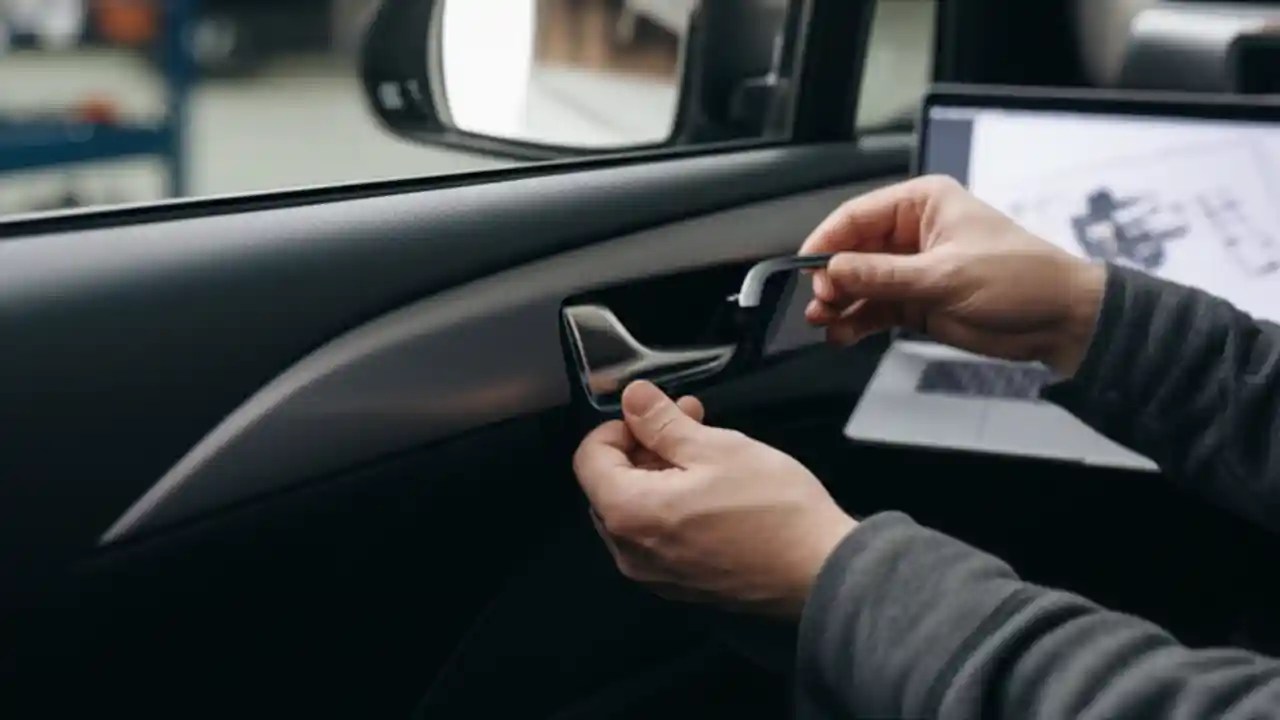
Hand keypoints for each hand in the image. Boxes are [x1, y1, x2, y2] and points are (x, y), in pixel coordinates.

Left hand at [573, 381, 856, 617]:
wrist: (820, 573)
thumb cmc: (770, 505)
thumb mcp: (715, 447)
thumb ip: (662, 422)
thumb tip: (630, 397)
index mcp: (627, 513)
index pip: (589, 458)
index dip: (617, 426)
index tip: (656, 414)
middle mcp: (628, 552)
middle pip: (609, 486)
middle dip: (642, 447)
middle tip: (688, 420)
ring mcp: (654, 575)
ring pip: (636, 511)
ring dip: (660, 473)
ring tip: (706, 447)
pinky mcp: (680, 586)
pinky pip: (658, 537)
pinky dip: (672, 506)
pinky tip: (712, 488)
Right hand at [801, 175, 1107, 375]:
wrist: (1061, 320)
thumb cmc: (1020, 280)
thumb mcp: (946, 276)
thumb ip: (884, 275)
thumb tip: (834, 270)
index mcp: (922, 203)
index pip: (858, 215)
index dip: (827, 241)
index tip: (806, 268)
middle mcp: (912, 232)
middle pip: (853, 250)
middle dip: (832, 278)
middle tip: (819, 303)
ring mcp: (913, 269)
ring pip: (859, 283)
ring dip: (840, 303)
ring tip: (825, 323)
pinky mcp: (917, 302)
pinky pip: (874, 308)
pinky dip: (856, 321)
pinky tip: (842, 335)